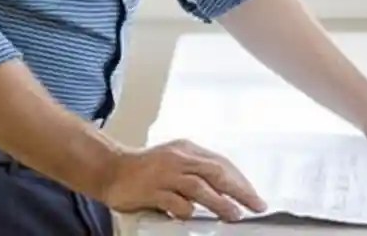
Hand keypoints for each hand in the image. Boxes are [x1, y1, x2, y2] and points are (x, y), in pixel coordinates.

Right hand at [96, 138, 266, 221]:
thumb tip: (225, 190)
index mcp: (187, 149)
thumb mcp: (175, 162)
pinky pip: (174, 202)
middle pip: (216, 172)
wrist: (111, 169)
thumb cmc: (145, 170)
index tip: (254, 196)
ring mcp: (165, 174)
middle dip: (239, 190)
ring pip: (199, 187)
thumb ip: (196, 172)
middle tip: (256, 205)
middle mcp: (178, 158)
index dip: (241, 181)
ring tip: (235, 215)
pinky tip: (192, 216)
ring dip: (220, 202)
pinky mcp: (151, 190)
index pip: (221, 163)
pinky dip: (185, 210)